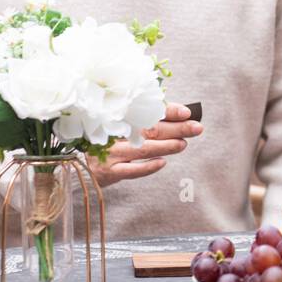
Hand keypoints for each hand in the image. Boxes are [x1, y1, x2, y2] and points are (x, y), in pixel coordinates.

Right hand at [85, 102, 201, 188]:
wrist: (85, 166)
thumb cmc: (114, 141)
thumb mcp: (127, 125)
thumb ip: (151, 119)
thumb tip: (183, 116)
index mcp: (118, 116)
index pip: (148, 110)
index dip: (168, 111)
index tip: (187, 112)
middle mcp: (113, 131)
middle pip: (149, 129)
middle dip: (176, 128)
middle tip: (196, 127)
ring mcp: (110, 152)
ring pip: (142, 148)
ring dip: (166, 146)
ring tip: (183, 144)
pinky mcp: (109, 170)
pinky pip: (132, 170)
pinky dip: (148, 166)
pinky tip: (163, 161)